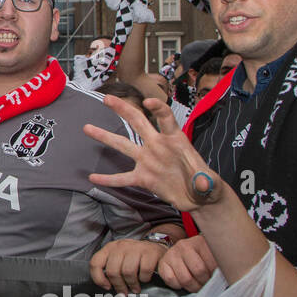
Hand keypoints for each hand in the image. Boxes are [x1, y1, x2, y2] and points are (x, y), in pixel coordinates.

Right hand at [83, 93, 217, 212]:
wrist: (199, 198)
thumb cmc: (206, 184)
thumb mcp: (210, 182)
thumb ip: (205, 181)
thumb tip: (201, 184)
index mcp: (175, 140)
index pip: (165, 118)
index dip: (158, 109)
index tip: (147, 103)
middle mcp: (158, 146)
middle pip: (138, 122)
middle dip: (123, 109)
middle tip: (106, 98)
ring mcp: (148, 161)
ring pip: (123, 145)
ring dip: (105, 136)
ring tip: (87, 127)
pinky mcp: (143, 178)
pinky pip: (123, 178)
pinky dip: (108, 179)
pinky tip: (93, 177)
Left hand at [90, 239, 164, 294]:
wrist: (156, 247)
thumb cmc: (135, 258)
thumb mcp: (120, 260)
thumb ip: (111, 269)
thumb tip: (106, 289)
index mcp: (109, 248)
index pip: (95, 263)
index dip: (98, 278)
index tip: (107, 287)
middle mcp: (121, 246)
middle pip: (113, 271)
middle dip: (118, 286)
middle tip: (124, 293)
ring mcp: (135, 248)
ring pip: (128, 272)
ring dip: (132, 284)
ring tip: (135, 288)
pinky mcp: (150, 252)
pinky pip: (144, 270)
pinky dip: (144, 278)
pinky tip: (145, 278)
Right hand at [157, 234, 217, 292]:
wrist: (182, 250)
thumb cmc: (200, 257)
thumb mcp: (212, 255)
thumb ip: (220, 264)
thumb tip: (229, 277)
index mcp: (200, 242)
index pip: (212, 265)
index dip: (216, 277)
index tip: (216, 280)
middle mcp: (184, 246)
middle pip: (199, 271)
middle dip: (204, 283)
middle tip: (206, 285)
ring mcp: (172, 254)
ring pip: (185, 279)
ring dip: (193, 287)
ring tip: (197, 286)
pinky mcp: (163, 263)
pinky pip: (171, 280)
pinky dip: (178, 285)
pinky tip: (183, 282)